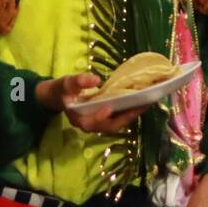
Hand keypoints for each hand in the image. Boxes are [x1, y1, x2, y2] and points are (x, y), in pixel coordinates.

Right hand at [36, 72, 150, 134]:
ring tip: (146, 103)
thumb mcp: (66, 83)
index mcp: (78, 119)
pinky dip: (130, 111)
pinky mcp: (106, 119)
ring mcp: (99, 124)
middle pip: (109, 126)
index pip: (89, 123)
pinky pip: (119, 118)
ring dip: (131, 115)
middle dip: (125, 117)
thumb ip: (78, 82)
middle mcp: (90, 125)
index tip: (109, 107)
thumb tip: (95, 79)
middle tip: (141, 105)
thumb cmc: (63, 90)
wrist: (61, 96)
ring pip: (116, 124)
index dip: (100, 117)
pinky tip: (141, 102)